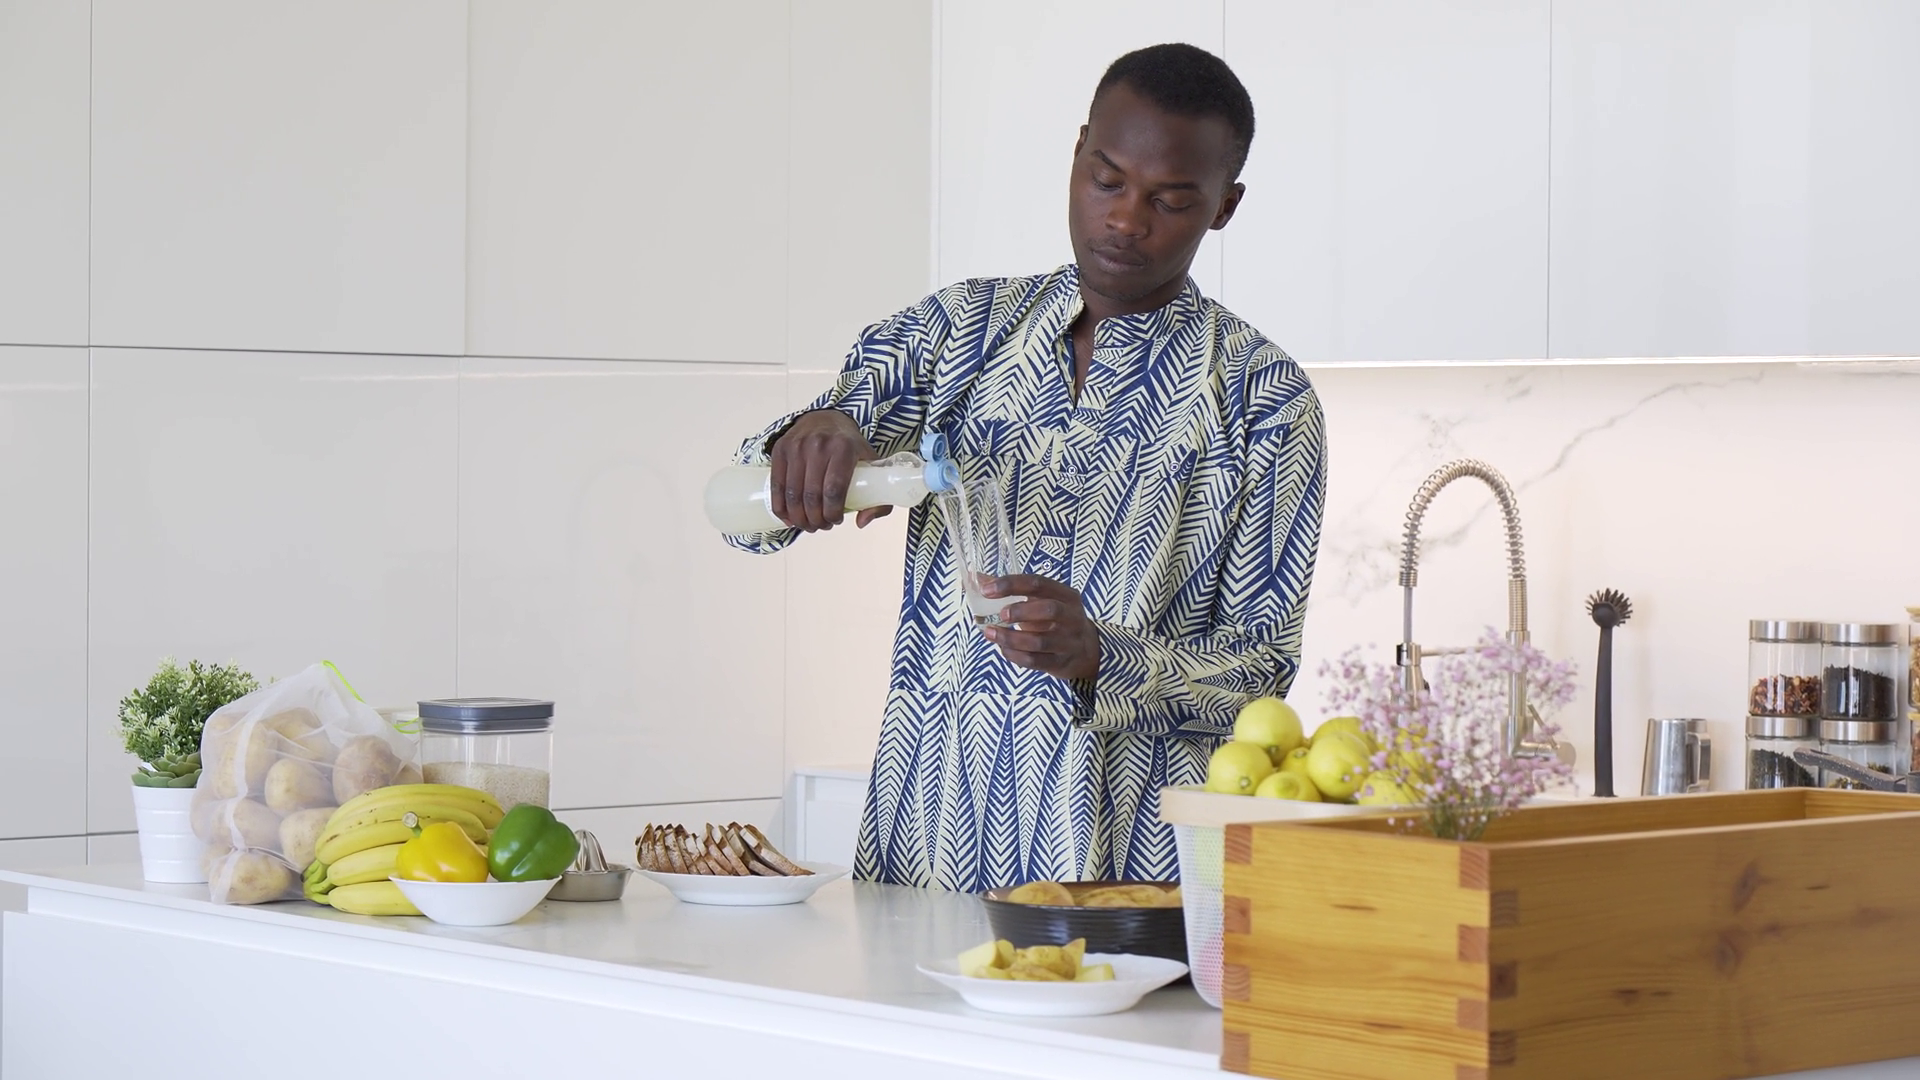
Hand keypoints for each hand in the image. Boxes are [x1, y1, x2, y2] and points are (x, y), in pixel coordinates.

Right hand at [768, 410, 890, 530]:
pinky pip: (777, 486)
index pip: (834, 490)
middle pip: (812, 496)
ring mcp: (796, 447)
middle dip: (815, 520)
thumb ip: (878, 499)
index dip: (832, 513)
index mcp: (844, 448)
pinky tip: (789, 518)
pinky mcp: (780, 450)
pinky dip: (781, 508)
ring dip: (799, 518)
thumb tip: (861, 522)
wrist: (825, 419)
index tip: (836, 520)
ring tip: (808, 524)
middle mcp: (818, 445)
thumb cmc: (849, 447)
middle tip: (821, 526)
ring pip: (793, 495)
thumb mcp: (871, 465)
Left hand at [980, 575, 1099, 680]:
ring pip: (1040, 641)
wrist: (1087, 650)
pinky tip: (1003, 648)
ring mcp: (1067, 642)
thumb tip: (980, 579)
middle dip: (1020, 610)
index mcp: (1066, 595)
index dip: (1011, 584)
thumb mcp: (1044, 600)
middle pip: (1049, 610)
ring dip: (1011, 637)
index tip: (987, 589)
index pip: (1038, 583)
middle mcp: (1071, 617)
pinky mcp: (1060, 662)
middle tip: (1000, 614)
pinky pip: (1035, 661)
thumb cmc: (1058, 620)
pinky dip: (1015, 655)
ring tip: (990, 632)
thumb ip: (1013, 590)